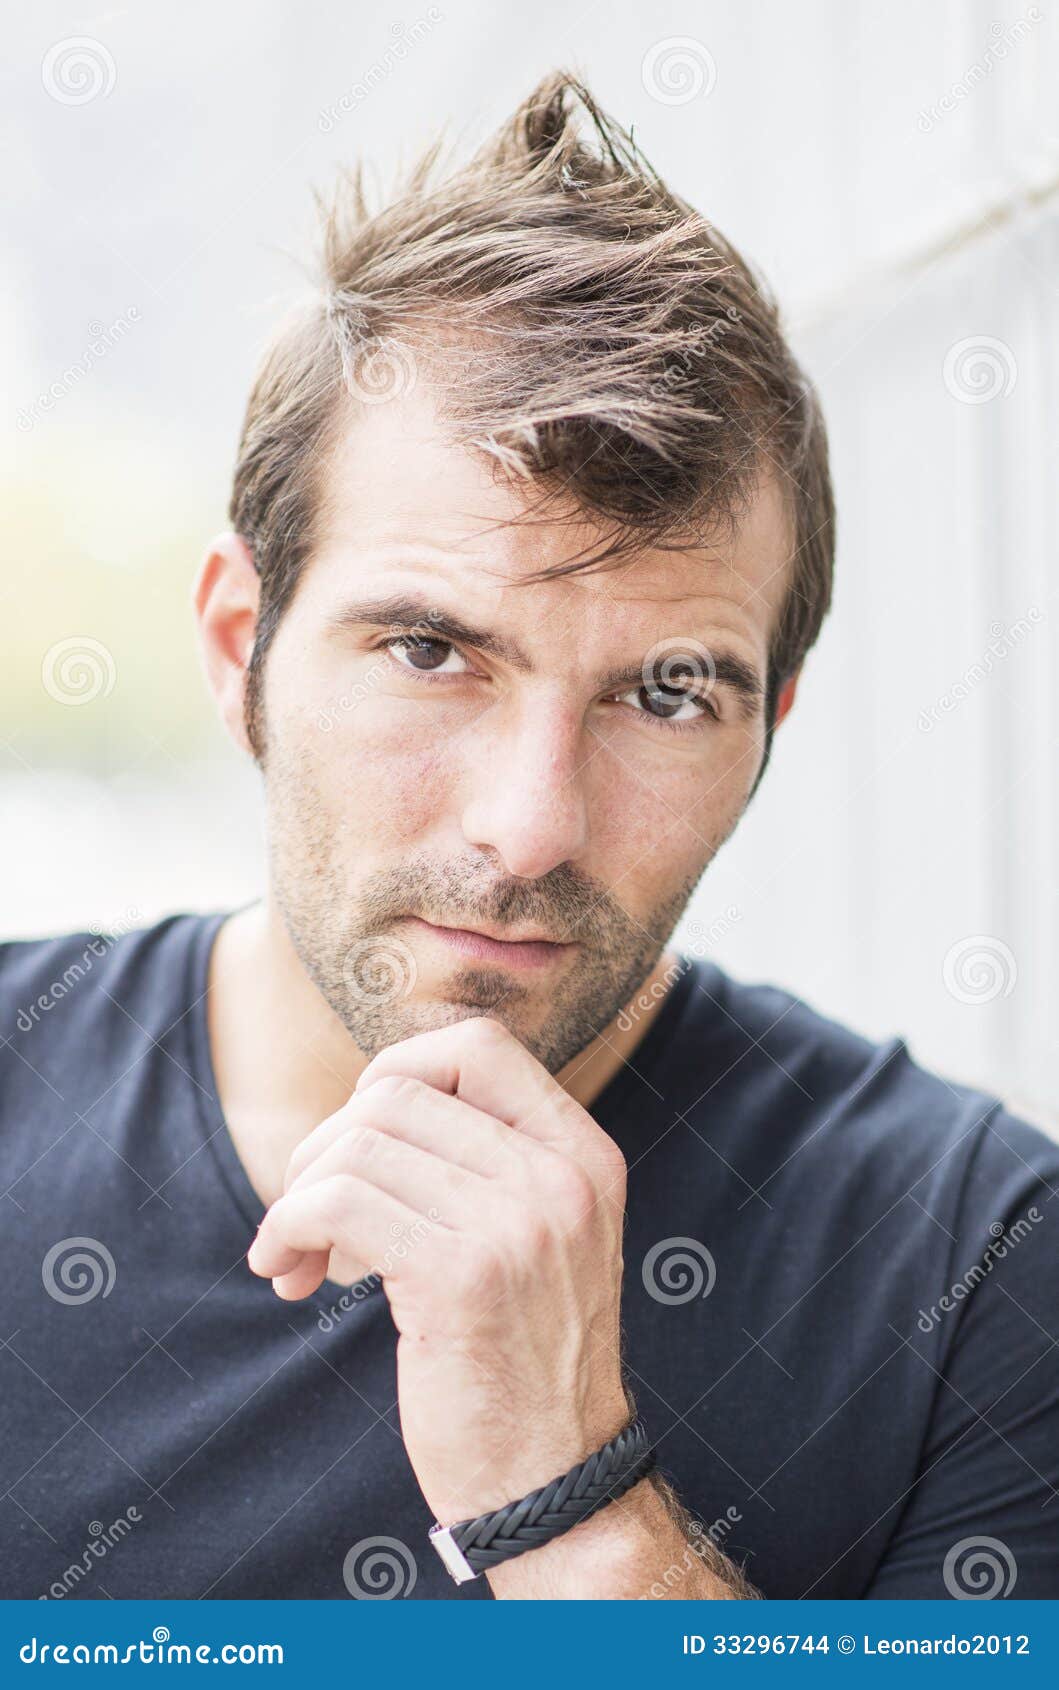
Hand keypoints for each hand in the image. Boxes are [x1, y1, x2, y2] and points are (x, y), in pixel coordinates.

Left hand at [245, 1016, 631, 1525]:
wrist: (553, 1483)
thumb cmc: (520, 1359)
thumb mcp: (536, 1236)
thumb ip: (483, 1161)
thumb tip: (369, 1099)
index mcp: (583, 1154)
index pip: (477, 1047)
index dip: (396, 1073)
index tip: (358, 1139)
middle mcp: (561, 1177)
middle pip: (398, 1093)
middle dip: (326, 1145)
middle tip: (309, 1215)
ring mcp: (520, 1225)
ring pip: (359, 1146)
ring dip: (298, 1194)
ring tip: (294, 1252)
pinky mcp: (464, 1278)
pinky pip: (338, 1203)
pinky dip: (289, 1227)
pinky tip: (285, 1272)